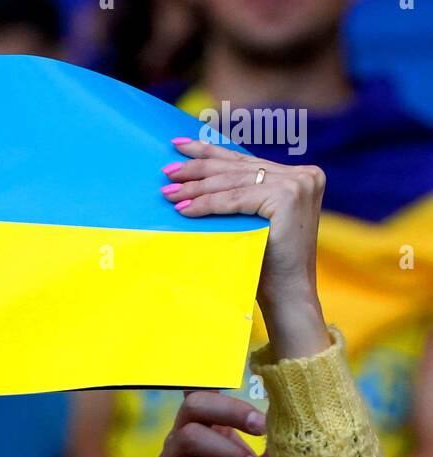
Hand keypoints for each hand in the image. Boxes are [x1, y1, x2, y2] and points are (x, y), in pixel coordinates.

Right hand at [151, 390, 275, 456]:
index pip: (202, 392)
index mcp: (207, 433)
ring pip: (188, 437)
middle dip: (230, 411)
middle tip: (261, 428)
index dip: (223, 383)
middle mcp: (182, 446)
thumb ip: (276, 445)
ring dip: (227, 451)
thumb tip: (300, 413)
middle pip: (192, 404)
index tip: (258, 396)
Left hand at [161, 138, 330, 359]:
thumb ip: (243, 195)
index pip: (245, 161)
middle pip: (237, 169)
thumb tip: (201, 175)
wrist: (287, 296)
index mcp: (299, 175)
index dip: (211, 152)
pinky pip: (236, 199)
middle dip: (198, 168)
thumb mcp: (254, 220)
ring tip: (169, 192)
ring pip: (234, 183)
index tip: (181, 145)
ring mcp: (299, 183)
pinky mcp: (288, 197)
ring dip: (197, 188)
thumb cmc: (266, 264)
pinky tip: (184, 209)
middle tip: (167, 170)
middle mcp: (303, 174)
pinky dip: (207, 205)